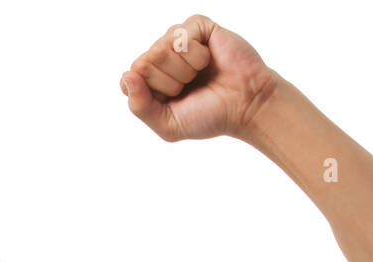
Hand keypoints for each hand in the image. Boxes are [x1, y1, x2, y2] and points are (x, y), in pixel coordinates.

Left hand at [121, 14, 277, 141]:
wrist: (246, 104)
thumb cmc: (209, 115)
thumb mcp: (168, 124)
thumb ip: (140, 107)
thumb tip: (127, 75)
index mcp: (149, 81)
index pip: (130, 79)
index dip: (154, 93)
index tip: (176, 100)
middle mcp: (159, 57)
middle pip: (144, 63)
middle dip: (170, 82)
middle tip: (192, 86)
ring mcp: (177, 40)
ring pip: (161, 49)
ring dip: (184, 70)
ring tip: (201, 74)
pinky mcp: (196, 26)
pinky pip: (182, 36)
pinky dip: (197, 55)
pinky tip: (209, 60)